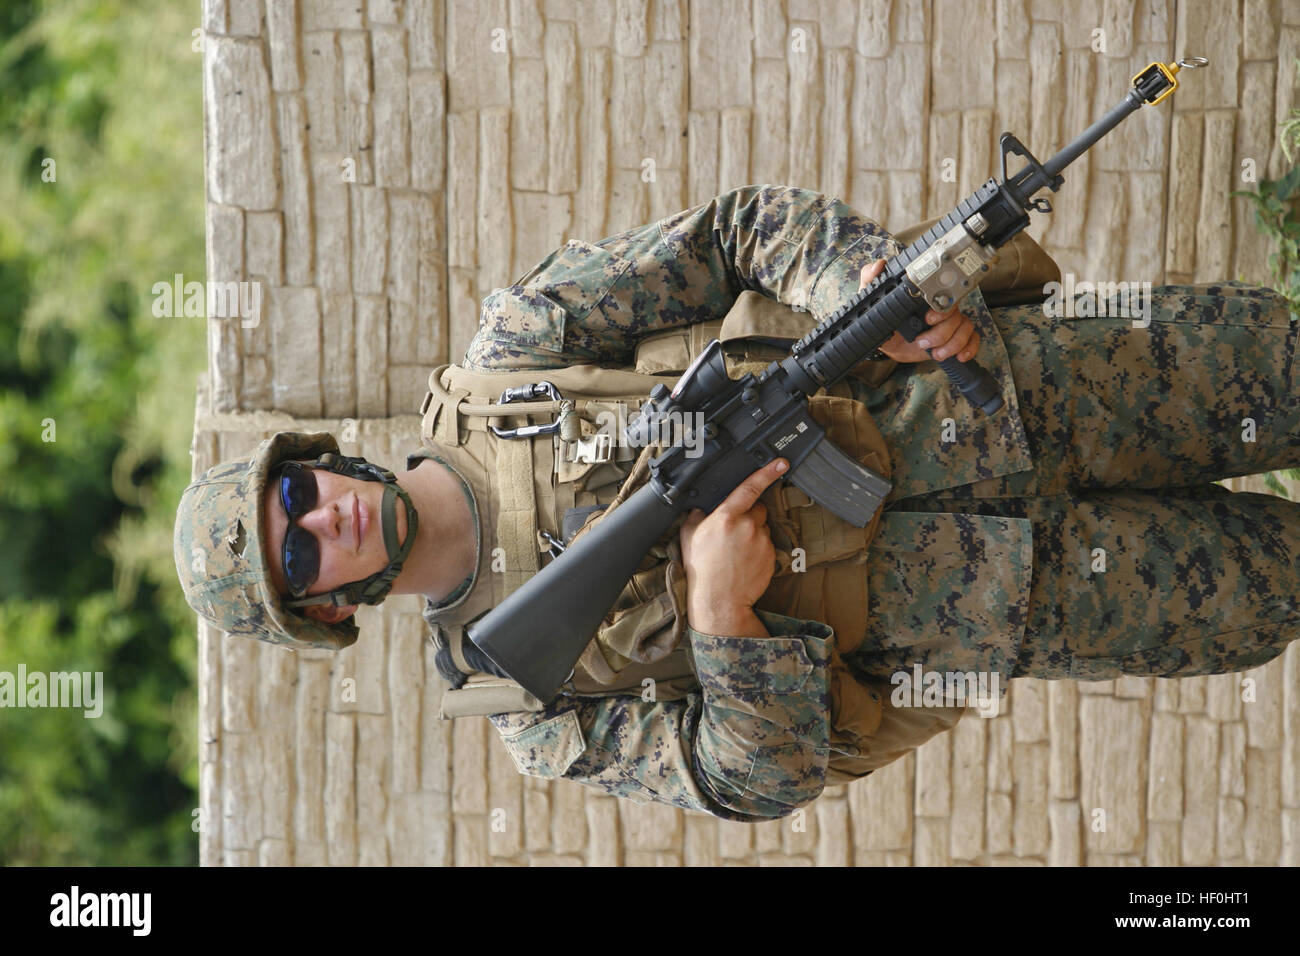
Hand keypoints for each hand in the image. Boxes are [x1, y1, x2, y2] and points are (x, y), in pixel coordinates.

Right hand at [678, 457, 787, 634]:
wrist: (719, 601)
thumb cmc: (702, 570)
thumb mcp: (689, 537)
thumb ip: (696, 515)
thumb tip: (701, 506)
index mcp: (726, 517)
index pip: (750, 487)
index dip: (767, 472)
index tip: (780, 462)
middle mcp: (747, 526)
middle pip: (757, 508)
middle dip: (748, 514)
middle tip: (733, 532)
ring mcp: (762, 541)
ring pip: (763, 527)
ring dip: (754, 532)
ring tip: (737, 550)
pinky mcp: (772, 556)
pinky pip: (768, 544)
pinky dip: (759, 548)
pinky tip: (745, 560)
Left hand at [859, 258, 980, 363]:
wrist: (888, 344)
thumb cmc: (884, 319)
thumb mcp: (874, 300)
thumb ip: (871, 279)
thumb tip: (878, 266)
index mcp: (926, 298)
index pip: (946, 296)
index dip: (942, 310)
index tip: (928, 319)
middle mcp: (940, 309)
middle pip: (957, 316)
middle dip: (941, 333)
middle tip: (922, 341)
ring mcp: (949, 324)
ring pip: (965, 328)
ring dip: (952, 344)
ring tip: (934, 353)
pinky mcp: (953, 339)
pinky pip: (972, 340)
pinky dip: (969, 348)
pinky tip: (959, 357)